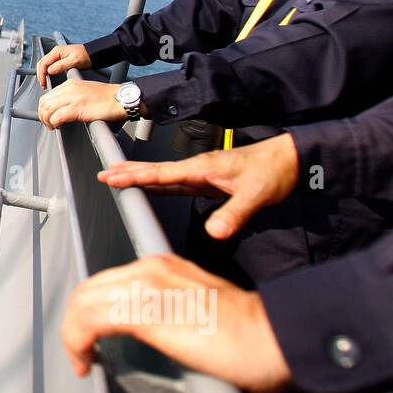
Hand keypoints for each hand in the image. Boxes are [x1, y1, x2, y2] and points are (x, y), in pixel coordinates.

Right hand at [36, 44, 91, 87]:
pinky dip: (47, 72)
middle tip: (43, 84)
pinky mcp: (59, 59)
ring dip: (43, 74)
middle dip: (40, 74)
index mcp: (57, 51)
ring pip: (45, 65)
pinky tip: (49, 78)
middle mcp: (55, 52)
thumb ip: (61, 66)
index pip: (43, 63)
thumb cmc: (85, 56)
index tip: (43, 82)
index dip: (41, 74)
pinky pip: (49, 66)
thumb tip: (49, 71)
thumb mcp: (74, 61)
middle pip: (42, 64)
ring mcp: (57, 56)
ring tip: (45, 83)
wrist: (92, 54)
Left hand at [37, 79, 125, 127]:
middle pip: (44, 102)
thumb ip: (73, 96)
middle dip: (42, 115)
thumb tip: (62, 108)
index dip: (44, 108)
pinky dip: (54, 123)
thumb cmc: (108, 98)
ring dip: (47, 121)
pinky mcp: (77, 108)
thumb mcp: (85, 91)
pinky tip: (58, 126)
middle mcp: (69, 89)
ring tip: (52, 127)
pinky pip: (57, 117)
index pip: (48, 95)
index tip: (48, 116)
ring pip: (48, 109)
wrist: (121, 98)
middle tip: (48, 124)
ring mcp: (73, 98)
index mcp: (70, 84)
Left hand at [59, 254, 291, 392]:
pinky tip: (85, 360)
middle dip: (74, 322)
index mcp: (163, 266)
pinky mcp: (145, 310)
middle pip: (88, 288)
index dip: (89, 309)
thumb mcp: (196, 310)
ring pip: (82, 302)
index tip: (90, 336)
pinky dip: (77, 342)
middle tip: (81, 351)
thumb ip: (169, 311)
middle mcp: (151, 268)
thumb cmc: (248, 334)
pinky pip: (89, 320)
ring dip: (72, 335)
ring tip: (82, 360)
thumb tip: (153, 332)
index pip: (106, 281)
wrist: (272, 337)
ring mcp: (146, 286)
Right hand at [96, 133, 299, 238]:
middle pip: (156, 171)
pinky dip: (159, 184)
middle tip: (103, 173)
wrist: (289, 159)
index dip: (135, 177)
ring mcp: (202, 175)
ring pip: (163, 176)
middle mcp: (197, 169)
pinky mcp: (208, 182)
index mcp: (202, 168)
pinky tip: (150, 187)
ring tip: (117, 177)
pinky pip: (176, 183)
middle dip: (129, 172)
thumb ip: (233, 213)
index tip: (111, 176)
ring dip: (140, 177)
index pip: (161, 173)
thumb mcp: (256, 194)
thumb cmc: (273, 171)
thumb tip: (213, 232)